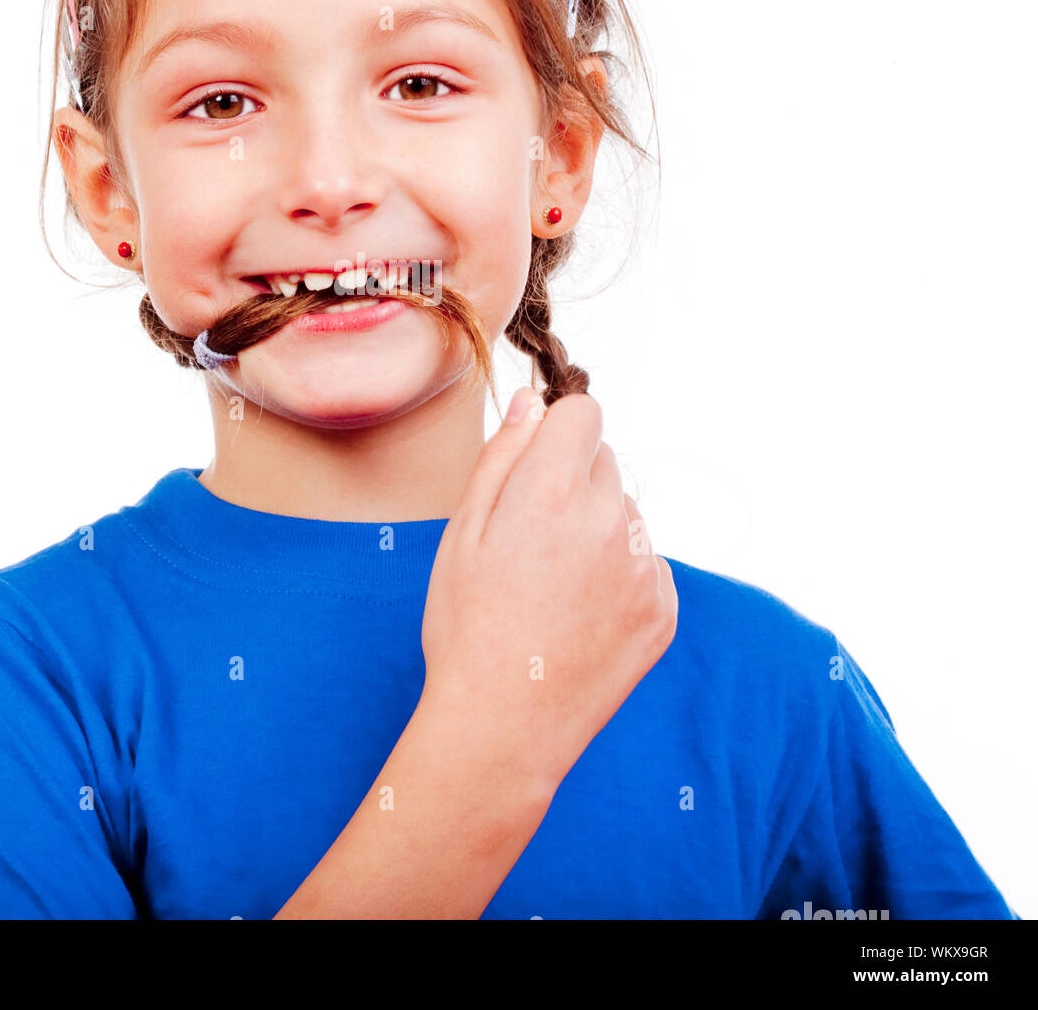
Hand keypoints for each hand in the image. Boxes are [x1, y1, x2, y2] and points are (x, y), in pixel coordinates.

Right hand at [419, 386, 677, 791]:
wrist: (504, 725)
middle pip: (604, 463)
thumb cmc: (467, 625)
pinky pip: (648, 562)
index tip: (533, 466)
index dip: (554, 433)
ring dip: (598, 528)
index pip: (583, 412)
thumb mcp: (462, 532)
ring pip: (627, 514)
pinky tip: (580, 612)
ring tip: (552, 586)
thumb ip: (503, 457)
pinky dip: (620, 574)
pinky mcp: (664, 609)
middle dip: (572, 482)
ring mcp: (646, 569)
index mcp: (552, 493)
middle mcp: (612, 521)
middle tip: (530, 541)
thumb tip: (533, 402)